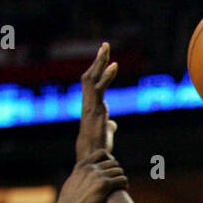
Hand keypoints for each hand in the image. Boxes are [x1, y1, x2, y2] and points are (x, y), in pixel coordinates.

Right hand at [56, 150, 127, 202]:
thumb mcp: (71, 184)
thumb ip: (78, 178)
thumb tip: (81, 181)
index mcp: (82, 165)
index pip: (101, 153)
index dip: (110, 160)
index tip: (111, 169)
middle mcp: (90, 168)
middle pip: (112, 162)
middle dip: (117, 171)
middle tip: (118, 180)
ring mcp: (98, 175)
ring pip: (119, 171)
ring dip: (122, 178)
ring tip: (122, 186)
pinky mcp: (105, 185)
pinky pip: (121, 180)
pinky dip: (124, 184)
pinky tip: (124, 189)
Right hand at [76, 42, 117, 161]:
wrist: (93, 157)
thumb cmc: (98, 148)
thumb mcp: (106, 133)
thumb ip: (109, 126)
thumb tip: (113, 125)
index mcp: (91, 106)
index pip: (92, 83)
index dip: (98, 70)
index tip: (106, 59)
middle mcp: (88, 103)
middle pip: (90, 76)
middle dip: (98, 60)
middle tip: (105, 45)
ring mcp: (90, 105)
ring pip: (92, 78)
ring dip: (99, 62)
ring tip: (106, 48)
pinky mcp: (94, 109)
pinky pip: (98, 88)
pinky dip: (106, 76)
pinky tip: (113, 66)